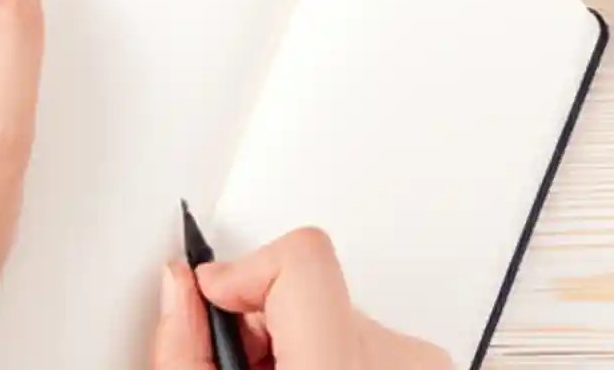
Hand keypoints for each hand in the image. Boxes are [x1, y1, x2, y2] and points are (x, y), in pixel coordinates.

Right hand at [153, 228, 452, 369]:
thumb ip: (186, 348)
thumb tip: (182, 287)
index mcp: (338, 368)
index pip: (300, 255)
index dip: (242, 271)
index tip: (215, 303)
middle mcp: (398, 361)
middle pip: (307, 284)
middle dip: (266, 326)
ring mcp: (424, 365)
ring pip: (337, 315)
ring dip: (303, 348)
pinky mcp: (432, 367)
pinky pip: (371, 341)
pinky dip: (339, 362)